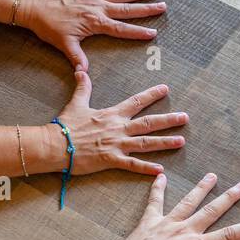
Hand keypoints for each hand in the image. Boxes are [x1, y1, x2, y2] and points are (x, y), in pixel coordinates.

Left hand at [18, 0, 164, 71]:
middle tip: (163, 7)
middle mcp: (98, 8)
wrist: (34, 6)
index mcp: (95, 23)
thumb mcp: (64, 45)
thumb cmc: (48, 26)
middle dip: (146, 9)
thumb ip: (77, 58)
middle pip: (127, 9)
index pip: (121, 29)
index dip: (138, 32)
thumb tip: (84, 73)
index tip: (153, 33)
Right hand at [56, 71, 186, 175]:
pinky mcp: (110, 160)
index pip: (136, 101)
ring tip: (181, 142)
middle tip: (185, 117)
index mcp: (112, 114)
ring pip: (146, 143)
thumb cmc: (64, 125)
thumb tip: (81, 70)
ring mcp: (116, 145)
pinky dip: (146, 168)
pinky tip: (161, 170)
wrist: (54, 145)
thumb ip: (83, 87)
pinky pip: (132, 165)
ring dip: (165, 142)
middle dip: (168, 120)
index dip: (152, 95)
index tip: (166, 89)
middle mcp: (118, 128)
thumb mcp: (76, 103)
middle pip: (148, 123)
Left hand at [99, 172, 239, 239]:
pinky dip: (158, 189)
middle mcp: (184, 231)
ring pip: (188, 202)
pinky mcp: (149, 223)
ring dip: (201, 189)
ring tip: (212, 176)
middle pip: (211, 211)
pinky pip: (155, 202)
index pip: (228, 236)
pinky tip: (160, 176)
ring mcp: (166, 224)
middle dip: (228, 198)